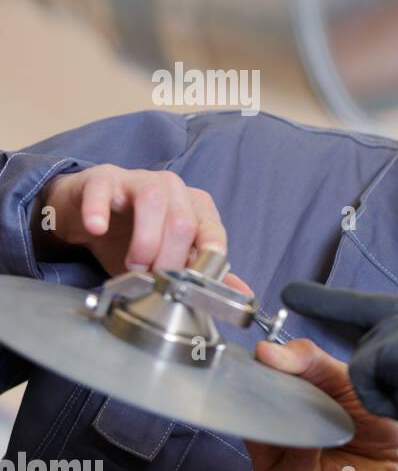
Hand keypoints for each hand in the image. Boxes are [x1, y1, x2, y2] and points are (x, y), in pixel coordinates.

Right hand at [37, 165, 234, 278]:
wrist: (84, 215)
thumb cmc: (129, 236)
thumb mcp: (167, 258)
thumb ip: (201, 271)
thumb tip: (241, 291)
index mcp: (196, 207)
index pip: (213, 231)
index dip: (203, 259)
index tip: (193, 279)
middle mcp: (173, 188)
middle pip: (183, 221)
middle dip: (169, 258)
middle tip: (151, 277)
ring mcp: (138, 179)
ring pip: (153, 201)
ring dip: (144, 240)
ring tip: (133, 263)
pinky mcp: (103, 179)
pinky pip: (104, 189)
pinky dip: (100, 210)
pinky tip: (97, 228)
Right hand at [249, 337, 397, 470]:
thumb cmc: (370, 418)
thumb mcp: (338, 377)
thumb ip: (305, 359)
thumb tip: (264, 350)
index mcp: (274, 405)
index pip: (248, 386)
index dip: (252, 371)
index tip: (259, 355)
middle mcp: (268, 436)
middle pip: (250, 413)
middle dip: (264, 396)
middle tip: (279, 379)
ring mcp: (276, 464)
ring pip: (265, 440)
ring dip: (286, 423)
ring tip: (309, 408)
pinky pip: (288, 466)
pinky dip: (302, 450)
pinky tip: (318, 438)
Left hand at [280, 282, 397, 470]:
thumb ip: (392, 365)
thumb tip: (320, 356)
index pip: (379, 308)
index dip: (332, 304)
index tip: (292, 293)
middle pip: (369, 342)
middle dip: (374, 381)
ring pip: (365, 360)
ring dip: (385, 394)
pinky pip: (365, 373)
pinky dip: (383, 399)